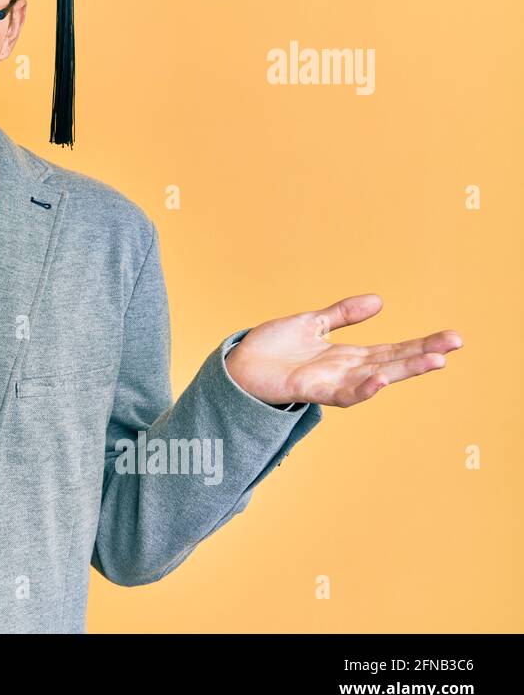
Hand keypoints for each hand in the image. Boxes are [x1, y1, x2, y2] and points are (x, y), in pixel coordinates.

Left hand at [223, 294, 461, 406]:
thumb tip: (379, 301)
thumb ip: (343, 315)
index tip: (452, 338)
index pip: (392, 349)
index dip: (420, 344)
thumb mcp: (312, 323)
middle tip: (456, 343)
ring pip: (375, 378)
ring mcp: (329, 382)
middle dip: (423, 354)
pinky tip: (381, 379)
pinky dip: (362, 389)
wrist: (238, 365)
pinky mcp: (310, 391)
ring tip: (435, 361)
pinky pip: (341, 394)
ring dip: (404, 370)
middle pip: (392, 362)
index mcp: (347, 356)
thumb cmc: (272, 348)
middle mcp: (344, 371)